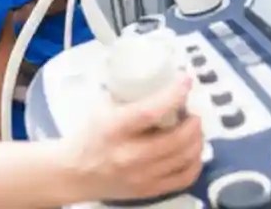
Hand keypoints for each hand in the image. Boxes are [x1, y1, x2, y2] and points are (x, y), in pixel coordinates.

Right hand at [73, 77, 203, 200]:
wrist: (73, 175)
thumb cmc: (87, 137)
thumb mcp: (101, 110)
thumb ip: (126, 97)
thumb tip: (155, 79)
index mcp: (113, 129)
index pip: (149, 112)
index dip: (173, 95)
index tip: (186, 81)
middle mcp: (129, 155)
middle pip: (175, 139)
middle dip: (193, 123)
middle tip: (194, 112)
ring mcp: (141, 176)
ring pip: (184, 158)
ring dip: (197, 140)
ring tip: (195, 130)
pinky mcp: (149, 191)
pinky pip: (183, 178)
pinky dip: (195, 163)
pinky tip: (194, 152)